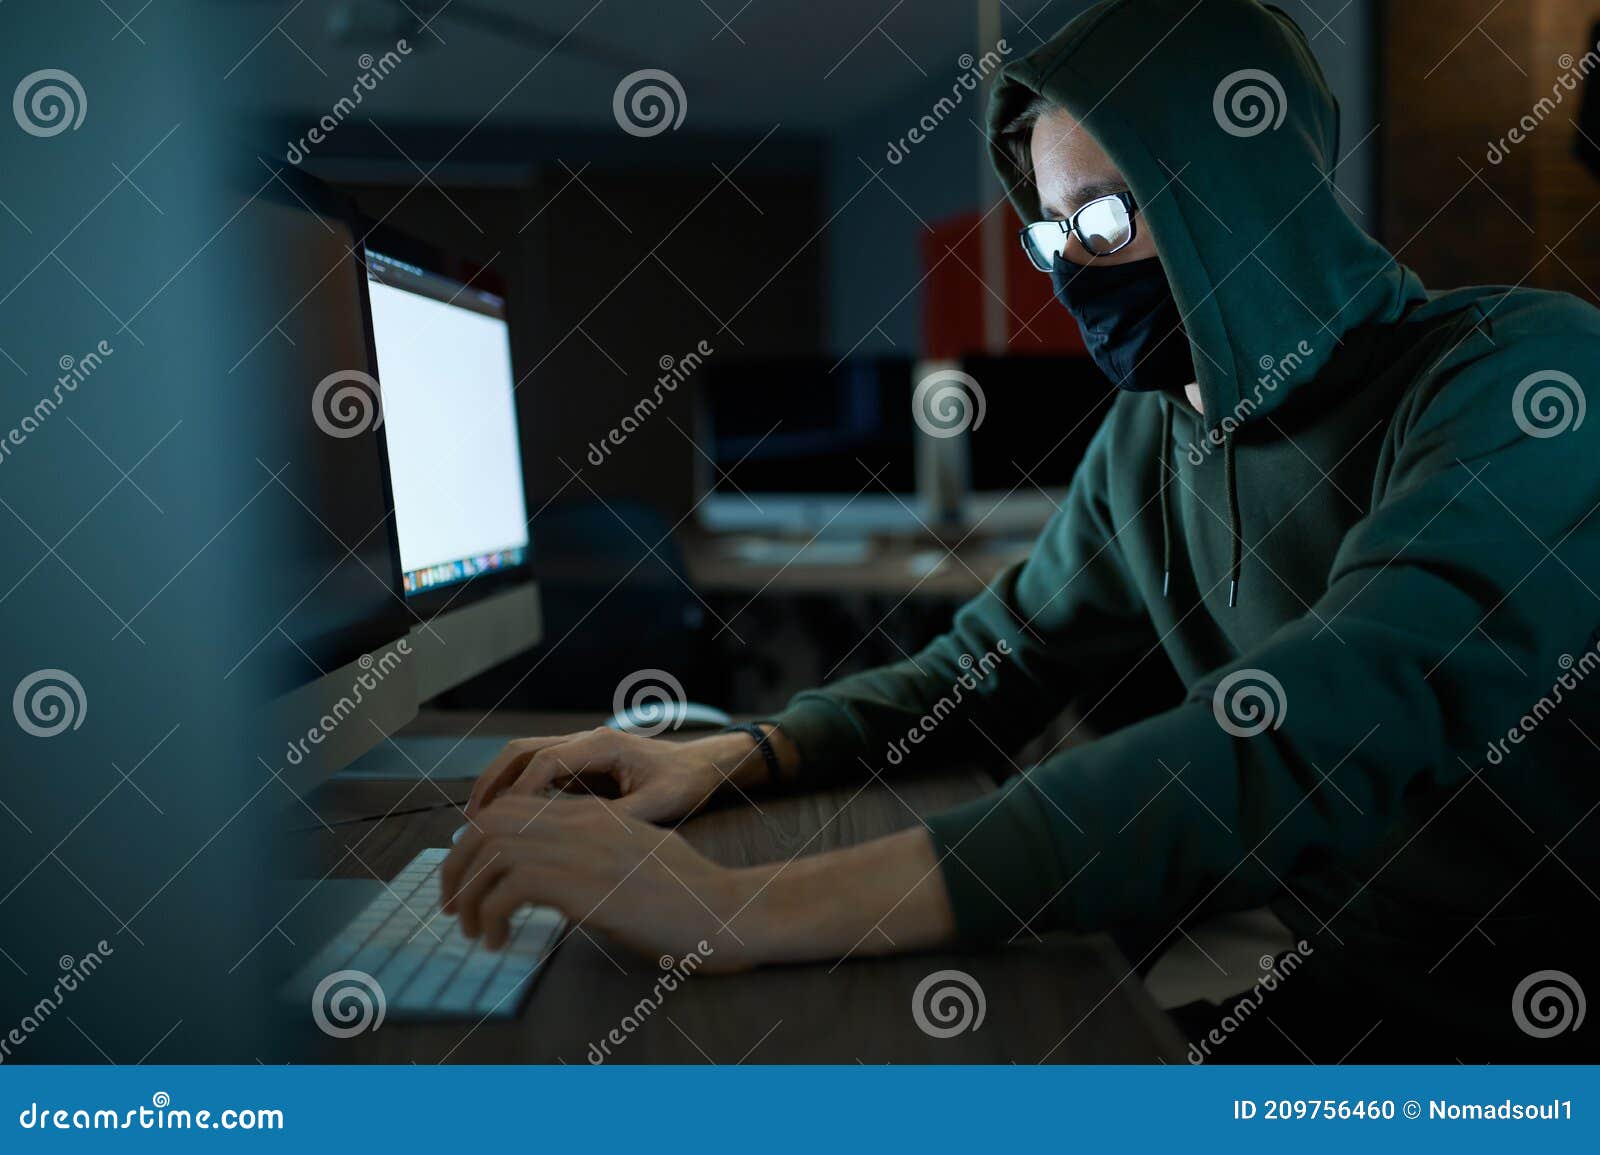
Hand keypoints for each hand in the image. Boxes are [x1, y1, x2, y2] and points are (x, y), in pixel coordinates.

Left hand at [441, 795, 753, 969]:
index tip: (469, 878)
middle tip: (454, 906)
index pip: (512, 807)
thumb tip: (553, 878)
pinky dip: (490, 917)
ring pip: (490, 852)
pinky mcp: (583, 885)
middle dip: (458, 865)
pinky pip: (508, 889)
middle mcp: (582, 822)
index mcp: (594, 813)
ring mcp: (582, 849)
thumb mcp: (636, 858)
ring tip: (472, 930)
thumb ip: (596, 852)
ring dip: (468, 895)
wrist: (724, 910)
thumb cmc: (687, 896)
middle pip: (489, 822)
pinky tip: (497, 941)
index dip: (477, 840)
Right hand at [465, 727, 760, 822]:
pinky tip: (506, 821)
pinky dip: (517, 791)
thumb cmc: (686, 782)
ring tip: (478, 822)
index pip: (547, 761)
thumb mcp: (661, 804)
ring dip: (500, 786)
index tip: (502, 823)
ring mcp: (581, 750)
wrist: (705, 765)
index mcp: (603, 746)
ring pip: (525, 759)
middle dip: (493, 783)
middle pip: (523, 751)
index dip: (521, 792)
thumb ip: (623, 816)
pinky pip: (539, 772)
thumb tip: (585, 836)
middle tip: (471, 820)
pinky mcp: (581, 764)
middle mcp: (586, 741)